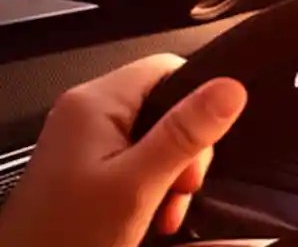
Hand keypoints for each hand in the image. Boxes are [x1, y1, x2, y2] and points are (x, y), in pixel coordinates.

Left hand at [0, 54, 246, 246]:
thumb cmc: (66, 238)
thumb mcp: (139, 185)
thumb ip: (185, 134)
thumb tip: (231, 89)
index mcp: (95, 103)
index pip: (169, 68)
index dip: (198, 103)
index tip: (203, 144)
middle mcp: (86, 113)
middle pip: (167, 106)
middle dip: (185, 151)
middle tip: (180, 187)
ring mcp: (84, 140)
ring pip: (156, 137)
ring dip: (172, 174)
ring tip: (164, 209)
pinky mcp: (85, 165)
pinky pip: (137, 158)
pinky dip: (152, 184)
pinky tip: (151, 212)